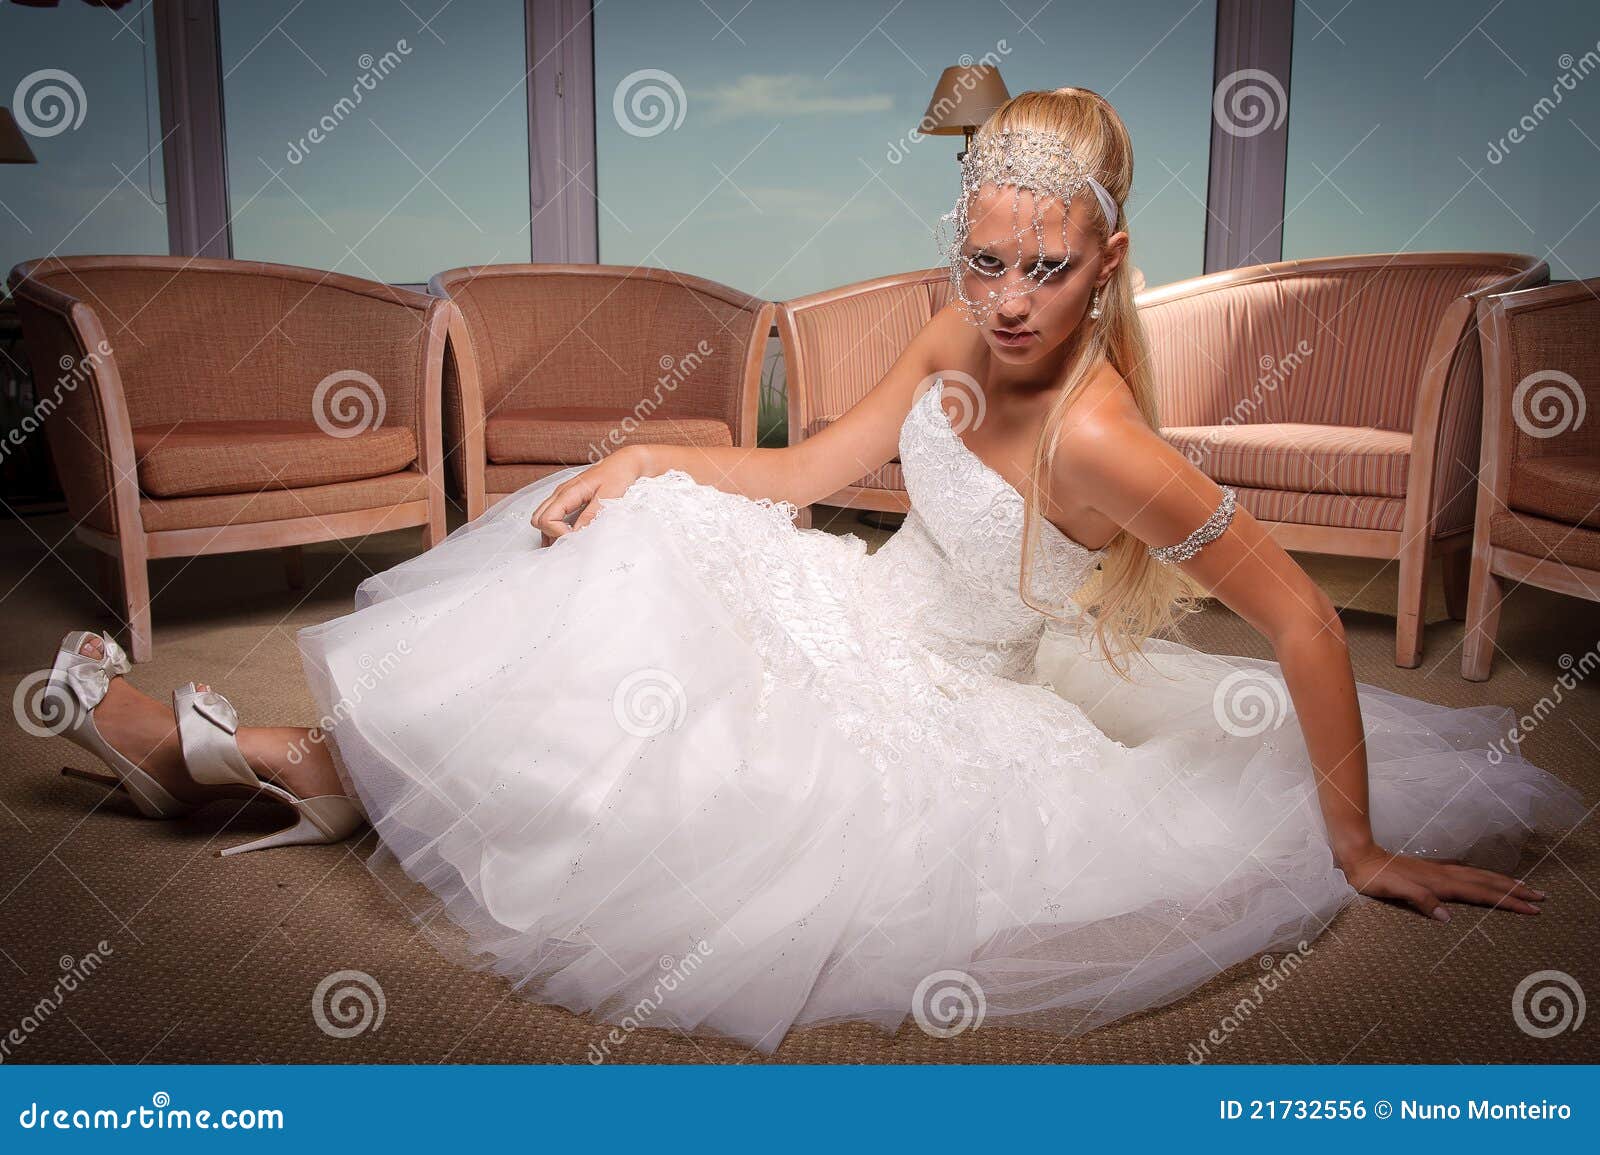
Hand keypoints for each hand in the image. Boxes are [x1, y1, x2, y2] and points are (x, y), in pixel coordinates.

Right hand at [530, 447, 648, 545]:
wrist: (625, 463)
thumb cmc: (619, 476)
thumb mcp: (608, 497)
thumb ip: (591, 516)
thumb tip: (577, 535)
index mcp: (569, 492)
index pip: (546, 519)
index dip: (558, 533)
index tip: (576, 539)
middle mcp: (561, 493)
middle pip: (537, 519)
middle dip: (551, 533)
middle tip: (572, 541)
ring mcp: (562, 495)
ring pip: (541, 517)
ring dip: (551, 531)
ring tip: (571, 541)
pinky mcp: (567, 498)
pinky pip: (551, 515)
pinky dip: (555, 527)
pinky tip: (570, 535)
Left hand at [1337, 842, 1545, 920]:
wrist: (1358, 856)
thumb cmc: (1374, 877)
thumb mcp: (1394, 891)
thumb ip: (1420, 901)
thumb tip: (1447, 917)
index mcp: (1440, 882)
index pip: (1482, 894)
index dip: (1507, 901)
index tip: (1532, 909)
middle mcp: (1444, 874)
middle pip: (1488, 883)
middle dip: (1515, 891)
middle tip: (1542, 898)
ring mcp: (1438, 870)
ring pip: (1479, 876)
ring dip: (1503, 882)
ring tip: (1524, 887)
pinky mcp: (1430, 869)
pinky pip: (1465, 874)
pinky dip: (1482, 877)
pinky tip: (1483, 878)